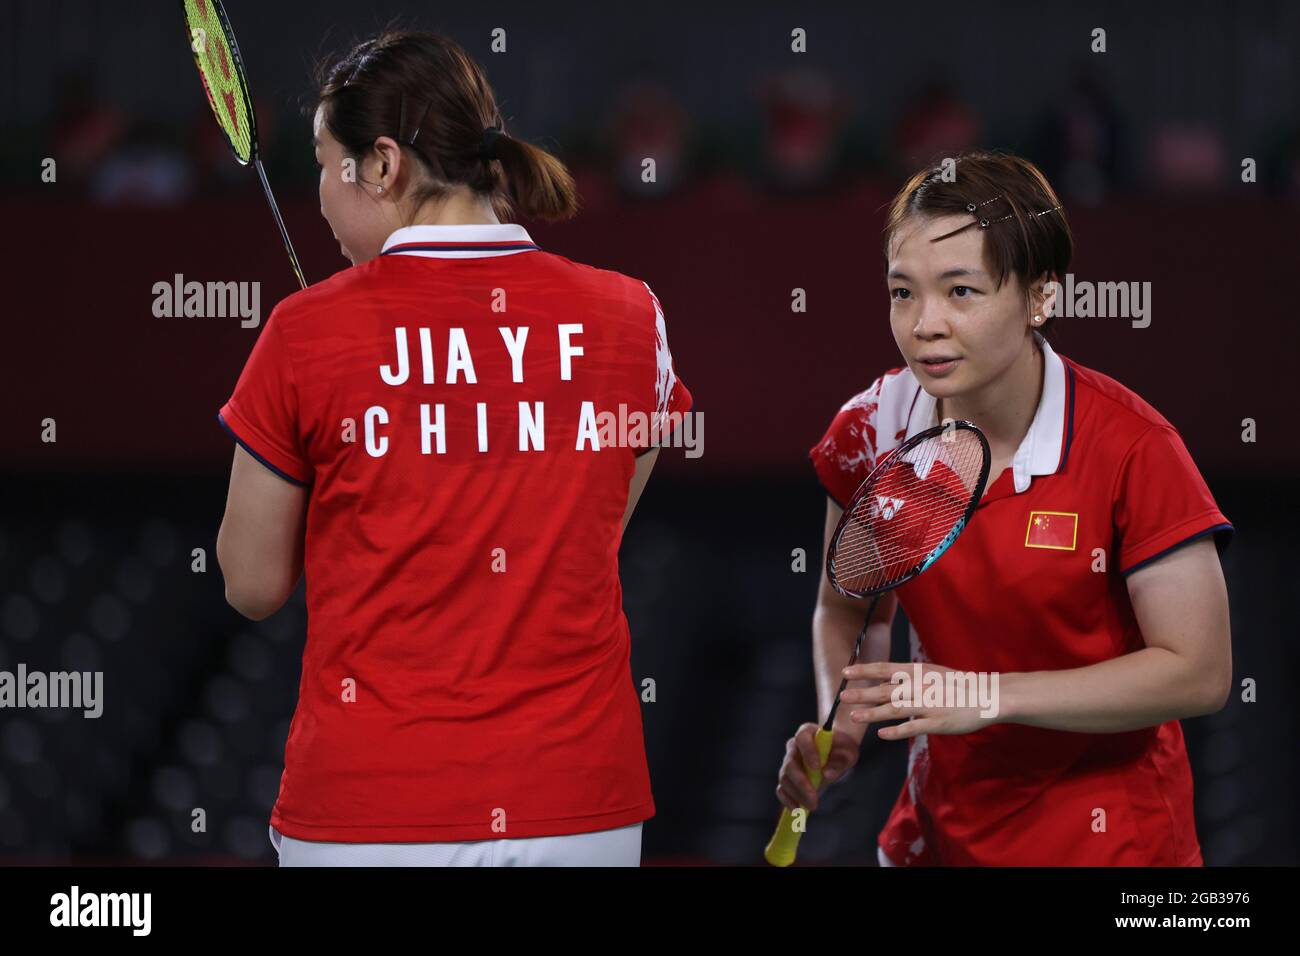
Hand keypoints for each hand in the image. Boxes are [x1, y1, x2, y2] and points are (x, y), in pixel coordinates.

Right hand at [775, 722, 859, 811]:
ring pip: (784, 778)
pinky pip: (781, 788)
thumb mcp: (848, 753)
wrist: (836, 751)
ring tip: (812, 806)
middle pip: (790, 763)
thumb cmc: (842, 749)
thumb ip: (840, 761)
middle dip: (801, 782)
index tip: (817, 767)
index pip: (802, 738)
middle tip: (814, 798)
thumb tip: (827, 775)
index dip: (808, 752)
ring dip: (796, 794)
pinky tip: (797, 809)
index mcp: (807, 732)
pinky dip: (787, 800)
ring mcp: (788, 762)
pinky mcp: (788, 777)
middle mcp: (793, 746)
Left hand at [840, 661, 1005, 739]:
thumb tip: (886, 682)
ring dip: (872, 714)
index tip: (845, 672)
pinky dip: (896, 731)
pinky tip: (881, 734)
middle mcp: (920, 686)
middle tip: (842, 697)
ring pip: (894, 709)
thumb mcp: (932, 673)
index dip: (864, 670)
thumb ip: (909, 678)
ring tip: (854, 717)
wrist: (988, 695)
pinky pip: (913, 727)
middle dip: (861, 693)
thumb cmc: (958, 684)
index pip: (884, 669)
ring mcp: (928, 704)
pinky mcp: (938, 722)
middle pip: (884, 690)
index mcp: (918, 671)